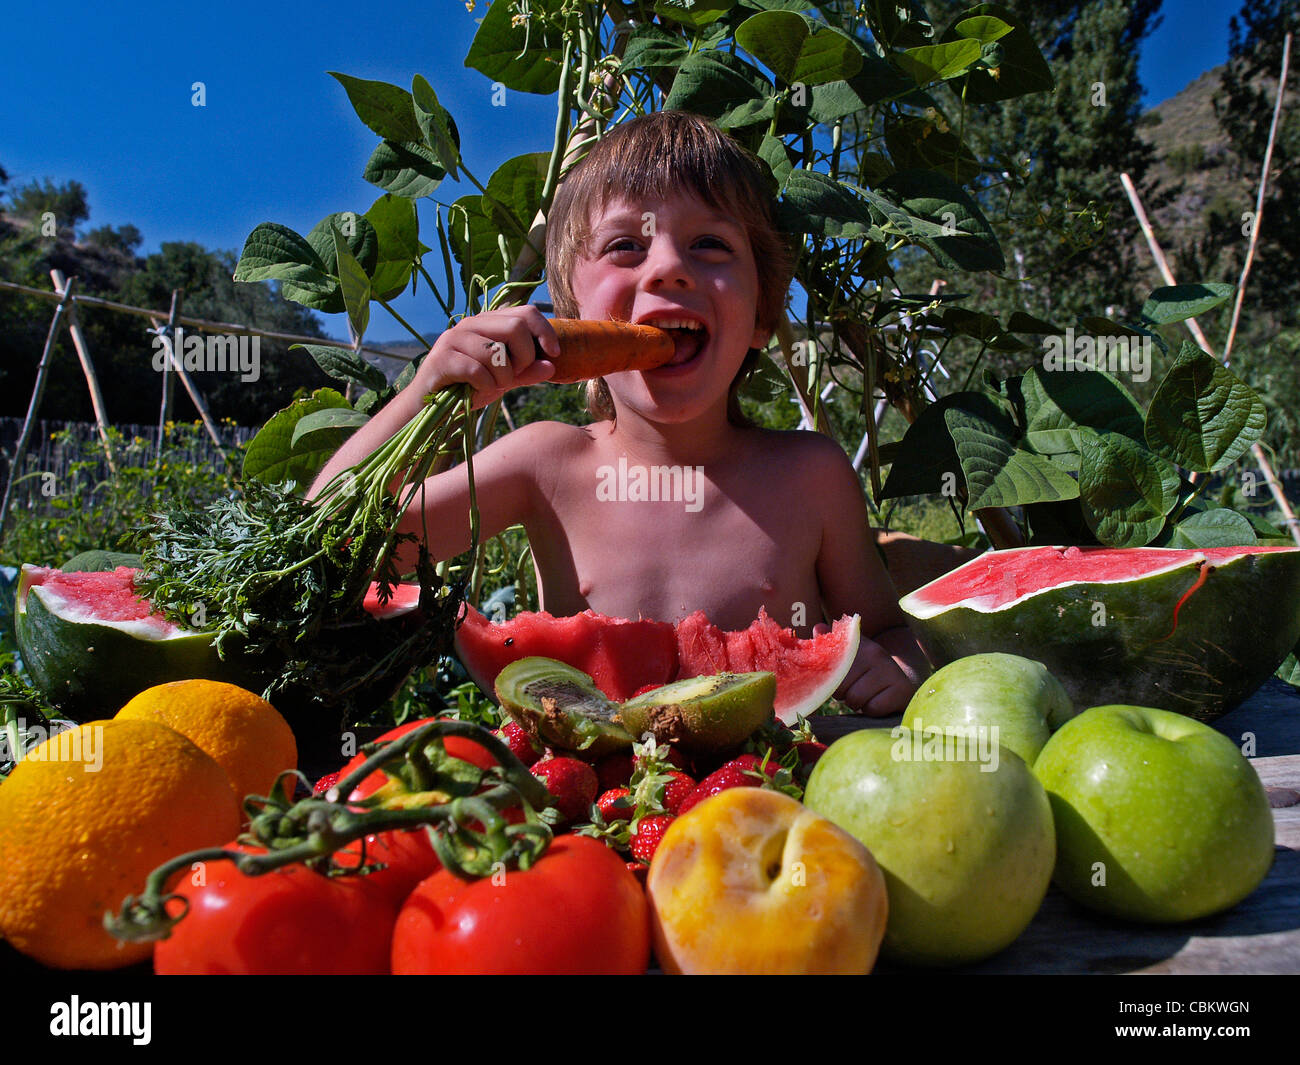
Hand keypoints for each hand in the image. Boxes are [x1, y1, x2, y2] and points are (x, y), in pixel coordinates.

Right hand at [413, 305, 558, 408]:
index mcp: (489, 322)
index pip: (526, 312)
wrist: (430, 407)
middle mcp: (471, 323)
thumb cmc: (469, 388)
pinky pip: (478, 371)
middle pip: (516, 327)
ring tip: (492, 386)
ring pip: (497, 352)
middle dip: (524, 358)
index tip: (554, 354)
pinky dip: (485, 386)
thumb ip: (526, 372)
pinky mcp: (441, 358)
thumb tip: (551, 366)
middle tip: (514, 376)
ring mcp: (454, 338)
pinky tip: (477, 390)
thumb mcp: (504, 379)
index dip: (545, 331)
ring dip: (503, 377)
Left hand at [815, 625, 914, 716]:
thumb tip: (818, 628)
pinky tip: (877, 702)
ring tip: (864, 697)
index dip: (828, 680)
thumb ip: (832, 643)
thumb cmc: (868, 670)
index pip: (831, 666)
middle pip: (841, 686)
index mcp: (859, 644)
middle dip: (842, 694)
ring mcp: (891, 671)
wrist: (904, 681)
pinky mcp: (902, 690)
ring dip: (856, 704)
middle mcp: (876, 654)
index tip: (832, 683)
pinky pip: (872, 708)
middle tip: (852, 691)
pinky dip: (871, 710)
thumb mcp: (852, 654)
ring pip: (855, 699)